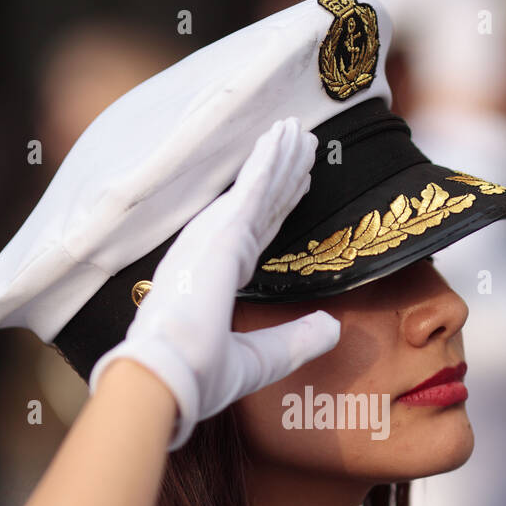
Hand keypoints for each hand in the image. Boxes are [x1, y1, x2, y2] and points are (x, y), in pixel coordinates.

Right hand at [89, 117, 340, 448]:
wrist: (172, 375)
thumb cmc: (201, 373)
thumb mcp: (262, 357)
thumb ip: (297, 339)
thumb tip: (333, 327)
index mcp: (219, 281)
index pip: (259, 233)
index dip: (280, 206)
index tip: (299, 183)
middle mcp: (215, 252)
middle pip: (261, 203)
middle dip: (283, 173)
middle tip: (303, 142)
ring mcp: (216, 237)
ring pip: (259, 187)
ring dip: (279, 157)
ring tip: (298, 131)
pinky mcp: (222, 230)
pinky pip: (253, 185)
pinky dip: (268, 159)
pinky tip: (281, 135)